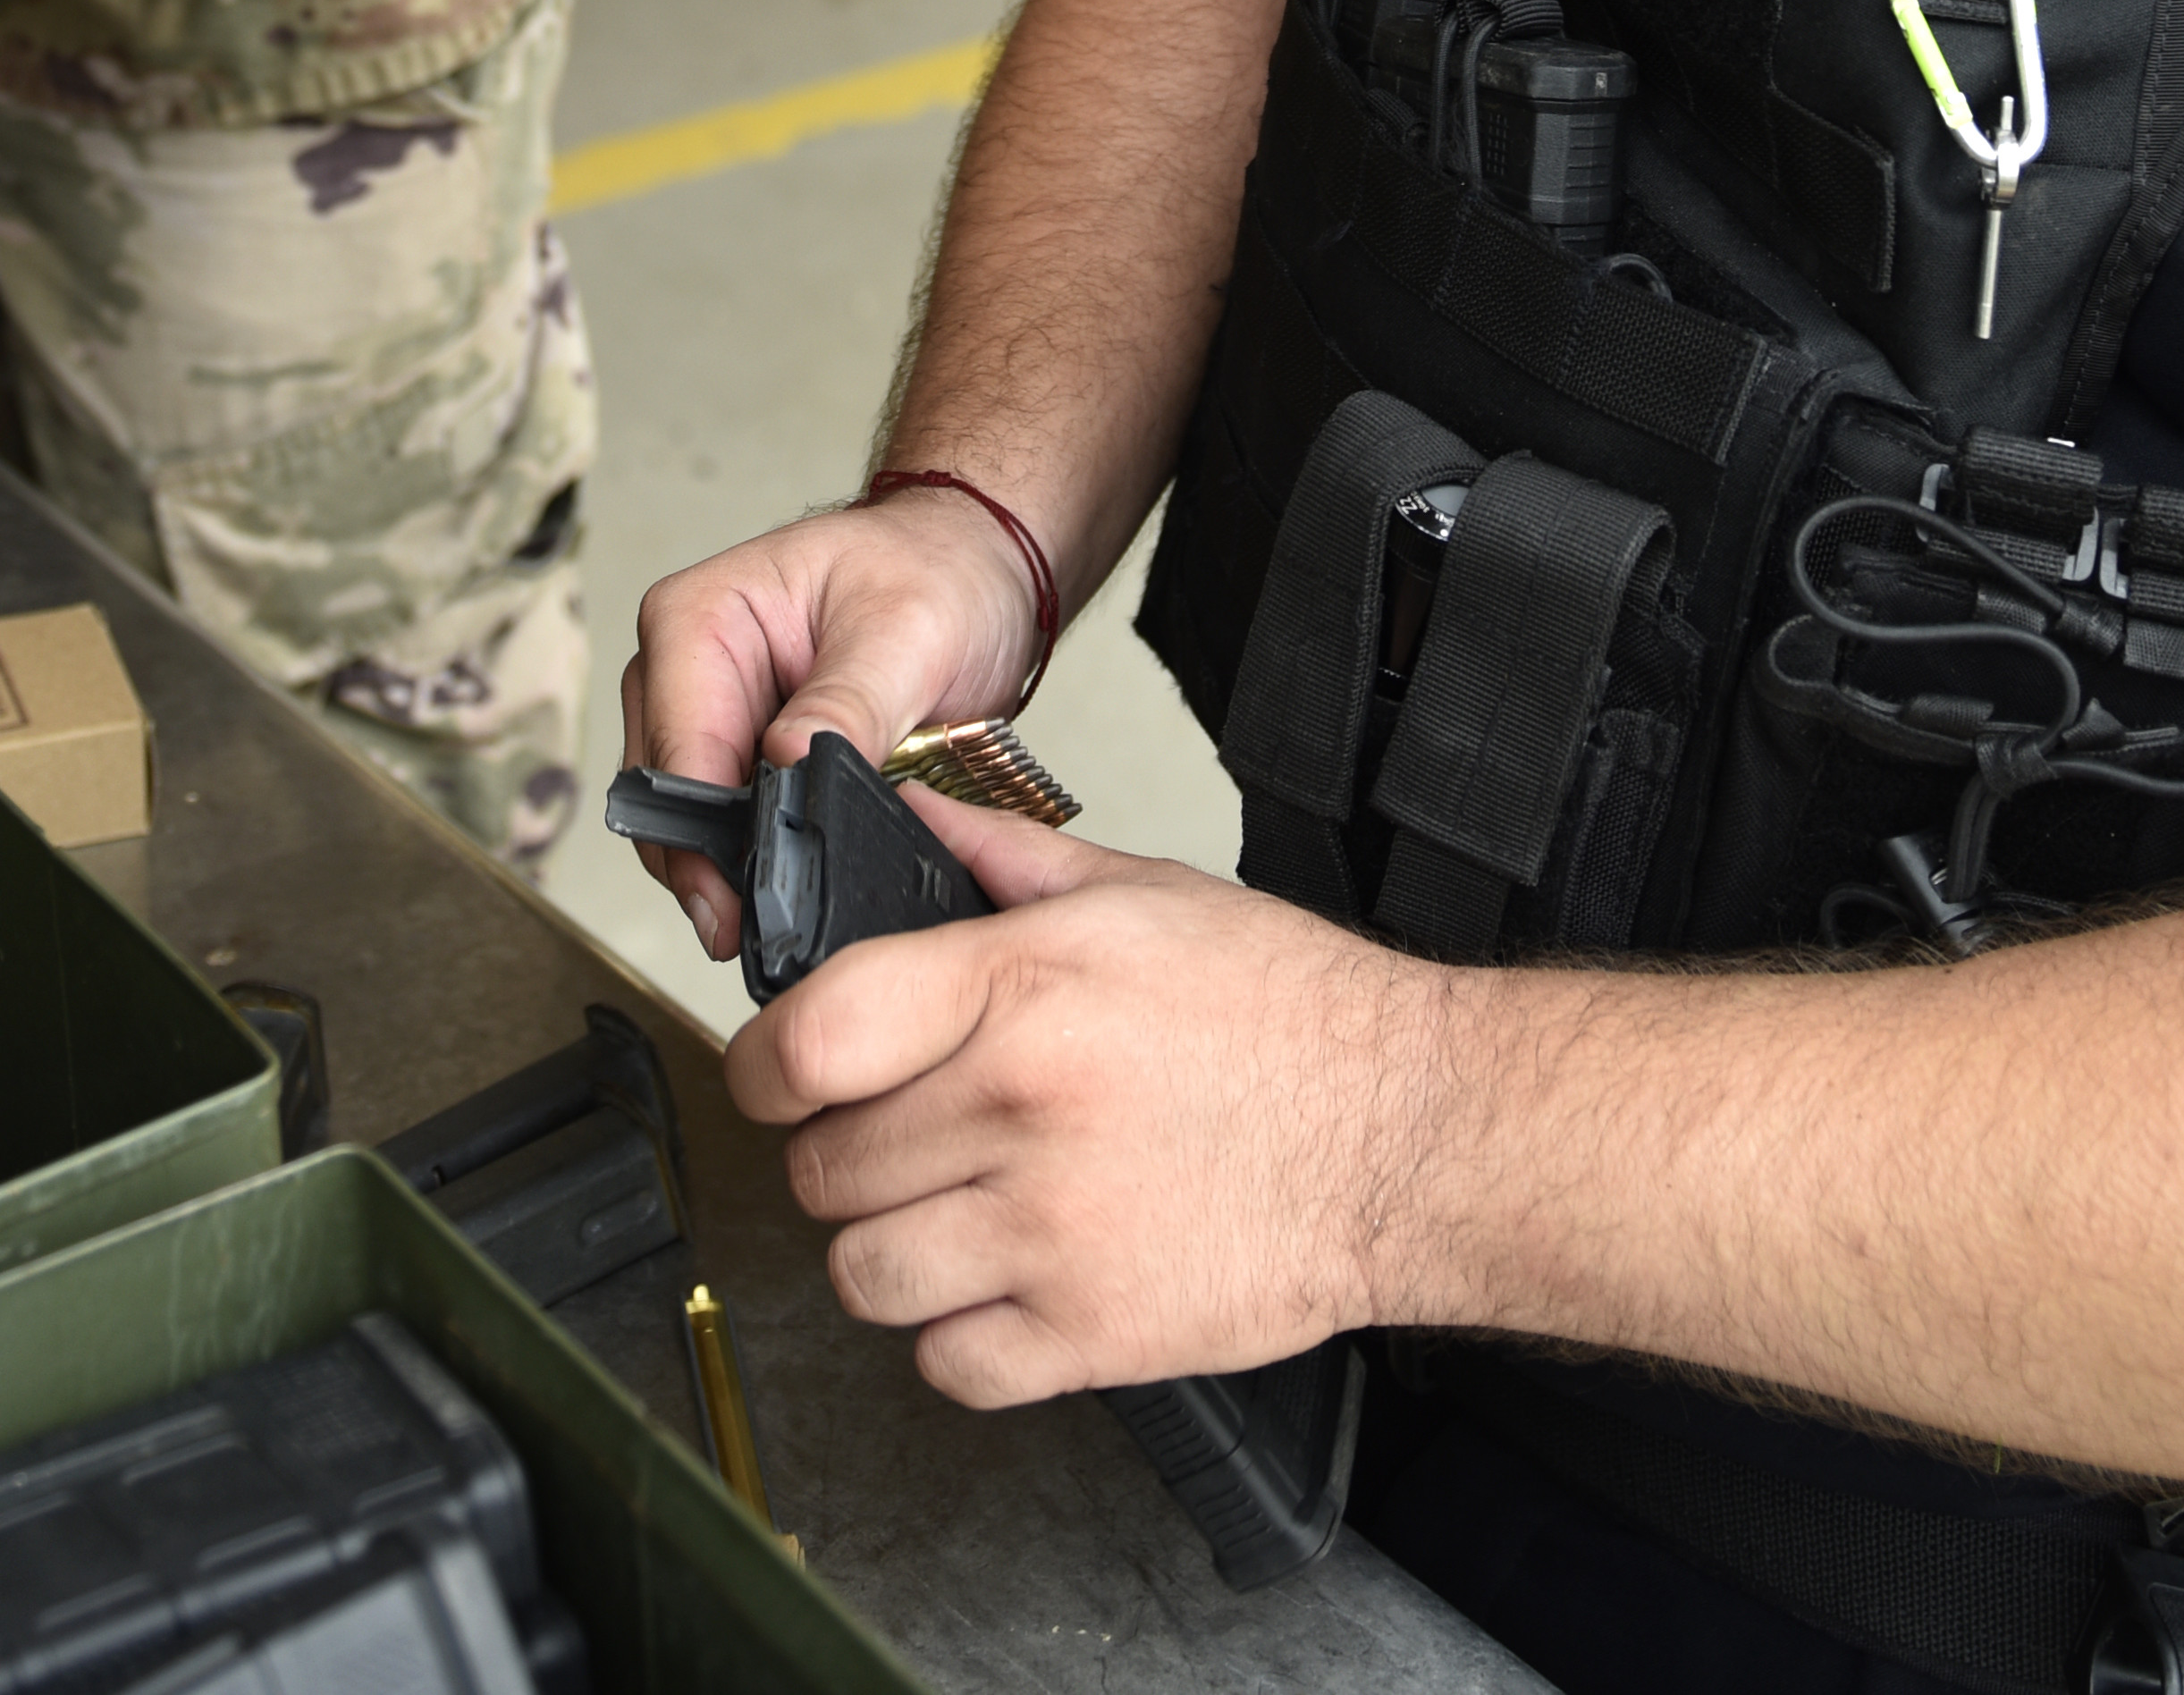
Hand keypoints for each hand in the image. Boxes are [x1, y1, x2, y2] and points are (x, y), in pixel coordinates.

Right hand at [621, 497, 1053, 958]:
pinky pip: (728, 823)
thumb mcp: (907, 633)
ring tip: (791, 907)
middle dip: (710, 865)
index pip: (675, 749)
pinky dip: (758, 855)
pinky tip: (798, 880)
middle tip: (766, 925)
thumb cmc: (938, 573)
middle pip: (666, 797)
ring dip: (732, 868)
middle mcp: (685, 666)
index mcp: (699, 617)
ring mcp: (710, 714)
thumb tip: (787, 760)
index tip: (737, 902)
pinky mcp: (743, 752)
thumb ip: (847, 702)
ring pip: (687, 823)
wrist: (978, 570)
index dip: (701, 836)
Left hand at [734, 790, 1446, 1404]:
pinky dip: (959, 1335)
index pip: (803, 1043)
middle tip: (907, 1136)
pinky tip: (1006, 1280)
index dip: (765, 1067)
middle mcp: (1019, 1113)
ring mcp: (1051, 1236)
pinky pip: (947, 1365)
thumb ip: (998, 858)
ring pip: (863, 1275)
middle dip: (846, 1151)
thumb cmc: (1291, 1013)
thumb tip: (898, 818)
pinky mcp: (1091, 1337)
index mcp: (1019, 991)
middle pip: (823, 1166)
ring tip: (949, 1213)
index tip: (780, 1077)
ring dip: (889, 1248)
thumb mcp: (1142, 894)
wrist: (1418, 1134)